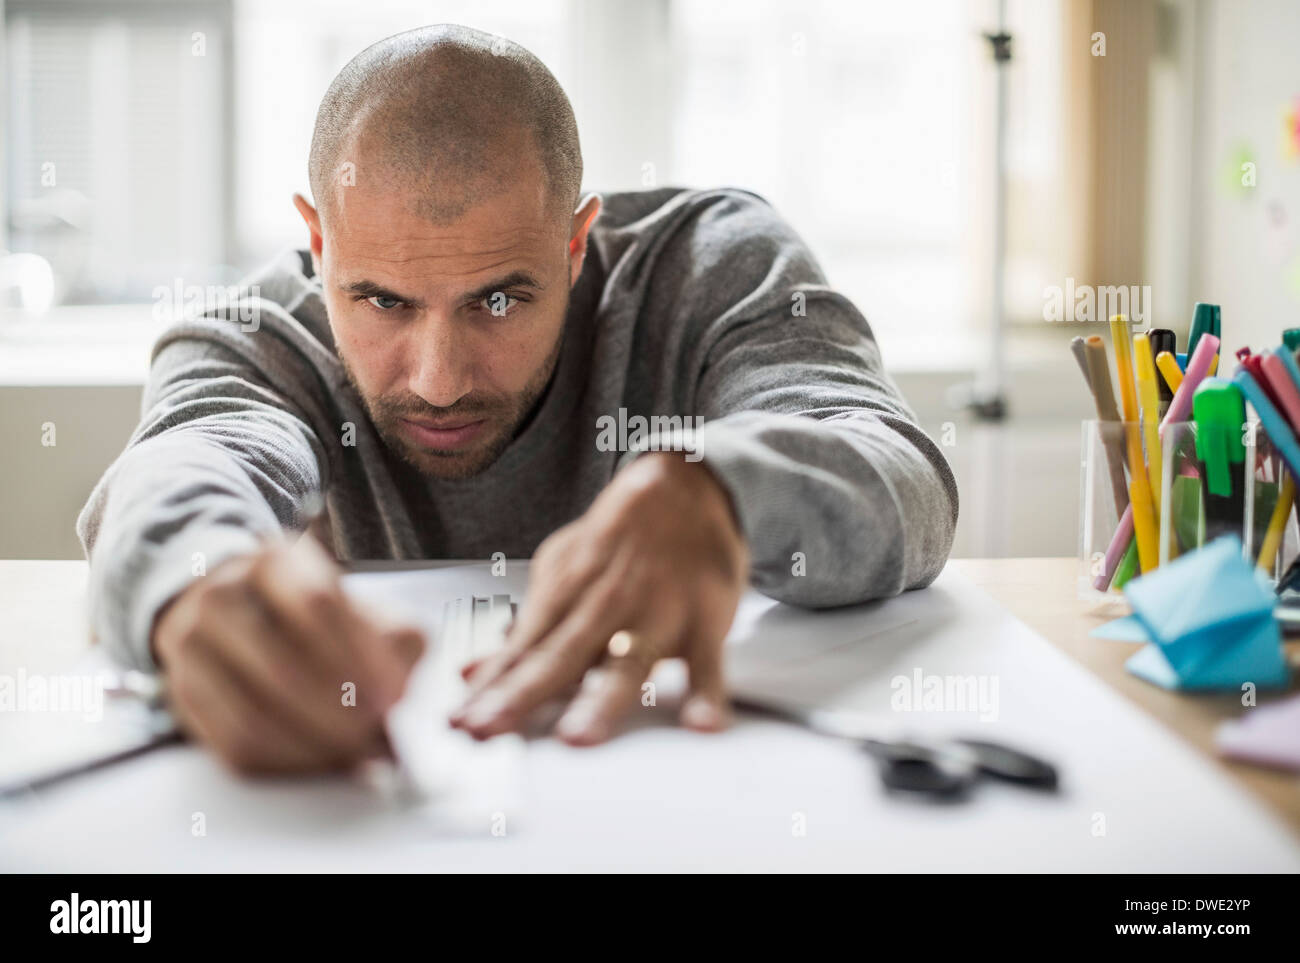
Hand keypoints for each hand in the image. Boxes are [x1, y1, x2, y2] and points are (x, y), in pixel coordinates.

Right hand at [152, 531, 424, 774]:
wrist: (237, 609)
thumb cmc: (313, 615)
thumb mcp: (360, 606)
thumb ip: (393, 638)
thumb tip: (400, 691)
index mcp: (276, 561)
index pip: (317, 605)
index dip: (360, 657)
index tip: (393, 696)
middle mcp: (223, 596)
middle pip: (281, 666)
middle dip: (338, 712)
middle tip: (376, 735)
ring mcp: (193, 646)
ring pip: (252, 714)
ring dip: (313, 745)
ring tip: (355, 753)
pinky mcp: (184, 694)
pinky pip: (233, 743)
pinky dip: (286, 761)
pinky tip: (321, 760)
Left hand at [451, 453, 748, 744]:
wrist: (682, 488)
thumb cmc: (617, 541)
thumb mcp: (561, 571)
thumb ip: (523, 629)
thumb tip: (472, 674)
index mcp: (567, 595)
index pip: (522, 650)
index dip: (490, 688)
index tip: (462, 723)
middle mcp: (606, 607)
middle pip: (560, 658)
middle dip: (522, 695)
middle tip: (490, 729)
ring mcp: (656, 614)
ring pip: (627, 664)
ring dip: (601, 702)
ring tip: (578, 738)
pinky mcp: (704, 620)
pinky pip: (708, 663)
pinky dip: (707, 693)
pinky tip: (701, 723)